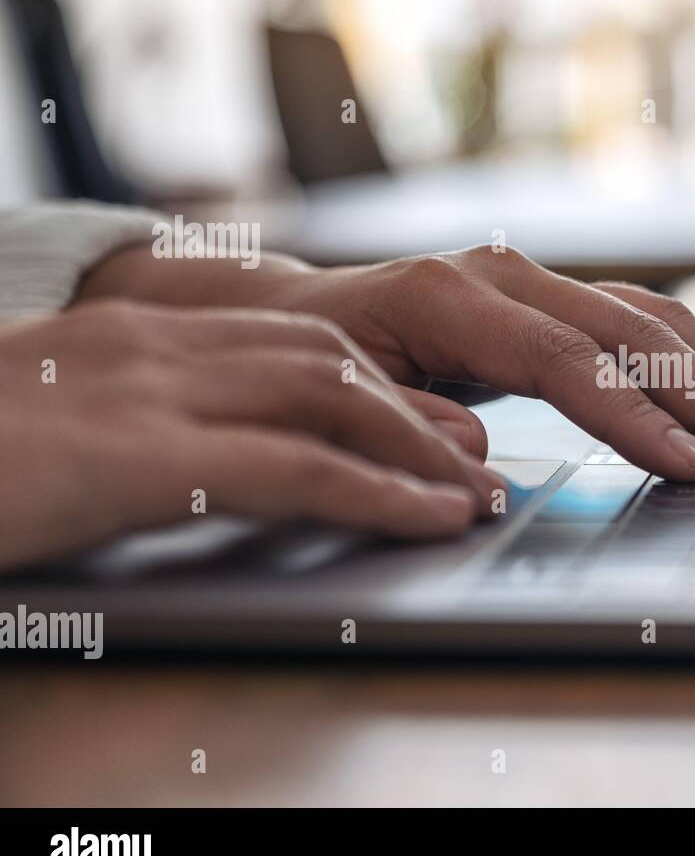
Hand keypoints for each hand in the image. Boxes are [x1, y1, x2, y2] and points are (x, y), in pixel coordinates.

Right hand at [0, 301, 506, 571]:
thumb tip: (213, 460)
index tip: (432, 422)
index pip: (288, 341)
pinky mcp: (129, 455)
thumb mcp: (57, 429)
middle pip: (325, 360)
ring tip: (471, 493)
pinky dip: (374, 492)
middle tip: (475, 457)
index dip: (375, 384)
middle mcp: (150, 347)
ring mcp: (141, 392)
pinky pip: (290, 468)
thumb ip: (138, 427)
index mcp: (131, 338)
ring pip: (326, 398)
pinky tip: (425, 517)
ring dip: (414, 447)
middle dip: (411, 411)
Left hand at [83, 245, 694, 480]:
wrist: (297, 320)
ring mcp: (539, 284)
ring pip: (657, 321)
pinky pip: (648, 328)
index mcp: (448, 296)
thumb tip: (483, 464)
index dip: (637, 417)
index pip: (565, 360)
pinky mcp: (560, 304)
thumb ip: (404, 427)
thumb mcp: (336, 400)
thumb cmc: (314, 367)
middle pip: (634, 332)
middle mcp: (506, 275)